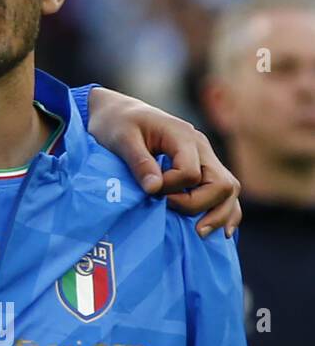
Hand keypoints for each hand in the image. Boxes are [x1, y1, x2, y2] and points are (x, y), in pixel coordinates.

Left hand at [87, 87, 241, 237]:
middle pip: (221, 183)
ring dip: (218, 213)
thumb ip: (139, 162)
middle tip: (171, 213)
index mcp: (182, 136)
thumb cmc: (117, 123)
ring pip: (229, 189)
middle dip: (199, 205)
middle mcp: (201, 147)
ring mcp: (205, 158)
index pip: (190, 173)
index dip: (172, 188)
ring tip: (199, 233)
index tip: (149, 190)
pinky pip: (224, 191)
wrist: (118, 112)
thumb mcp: (121, 138)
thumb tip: (154, 189)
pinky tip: (221, 231)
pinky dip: (225, 210)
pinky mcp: (202, 168)